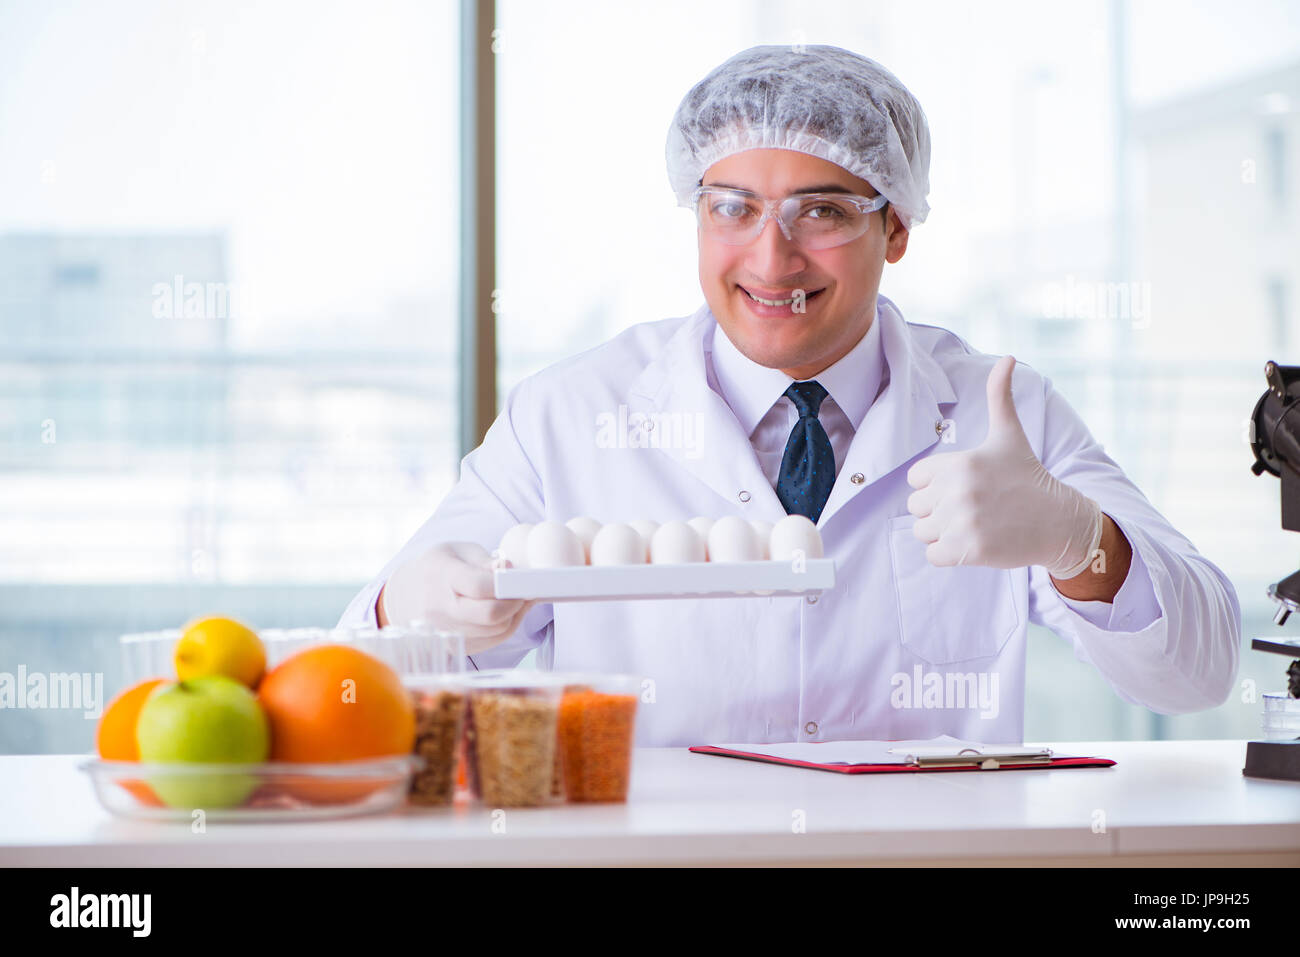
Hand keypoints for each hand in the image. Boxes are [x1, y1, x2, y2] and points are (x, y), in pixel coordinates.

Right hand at [380, 542, 535, 653]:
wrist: (406, 597)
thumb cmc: (437, 569)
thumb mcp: (458, 552)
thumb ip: (485, 561)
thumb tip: (510, 569)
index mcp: (443, 576)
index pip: (480, 586)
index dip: (506, 584)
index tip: (518, 579)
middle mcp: (441, 608)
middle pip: (491, 614)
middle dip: (515, 602)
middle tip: (521, 592)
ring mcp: (446, 632)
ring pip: (497, 631)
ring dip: (514, 616)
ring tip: (514, 600)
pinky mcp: (455, 647)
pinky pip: (492, 641)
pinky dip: (505, 627)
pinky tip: (505, 613)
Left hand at [905, 355, 1102, 576]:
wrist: (1059, 520)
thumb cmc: (1027, 476)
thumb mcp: (1009, 434)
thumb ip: (1000, 396)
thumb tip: (1009, 357)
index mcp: (960, 463)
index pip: (915, 480)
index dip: (935, 485)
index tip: (964, 485)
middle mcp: (959, 491)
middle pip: (916, 507)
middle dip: (939, 510)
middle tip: (973, 507)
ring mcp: (964, 522)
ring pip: (923, 532)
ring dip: (943, 533)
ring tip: (974, 524)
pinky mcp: (969, 550)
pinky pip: (933, 555)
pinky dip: (949, 554)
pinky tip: (973, 543)